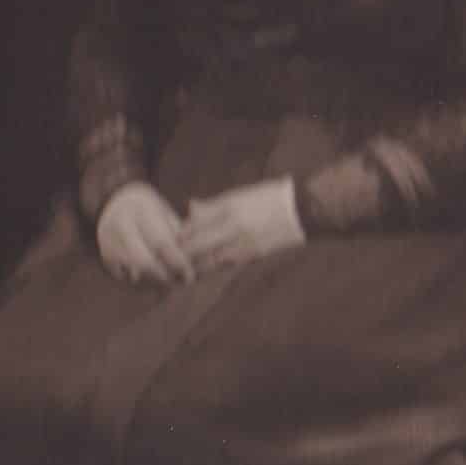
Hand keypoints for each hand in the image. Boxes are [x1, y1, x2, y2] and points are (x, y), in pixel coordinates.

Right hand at [95, 181, 193, 287]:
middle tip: (181, 281)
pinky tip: (152, 278)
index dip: (178, 262)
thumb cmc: (149, 209)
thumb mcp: (166, 213)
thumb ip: (180, 235)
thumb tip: (200, 262)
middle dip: (166, 276)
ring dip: (155, 281)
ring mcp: (108, 239)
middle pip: (144, 262)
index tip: (190, 274)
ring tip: (170, 281)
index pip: (161, 243)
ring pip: (134, 271)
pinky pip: (124, 276)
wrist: (114, 200)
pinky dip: (140, 281)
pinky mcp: (104, 253)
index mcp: (140, 209)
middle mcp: (120, 223)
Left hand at [180, 178, 305, 271]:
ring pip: (211, 261)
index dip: (178, 236)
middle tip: (169, 259)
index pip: (193, 226)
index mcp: (226, 209)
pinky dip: (214, 268)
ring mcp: (243, 245)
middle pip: (198, 248)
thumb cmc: (266, 198)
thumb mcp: (236, 195)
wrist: (300, 210)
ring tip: (183, 268)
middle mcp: (233, 228)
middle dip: (182, 255)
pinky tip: (205, 269)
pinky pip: (227, 264)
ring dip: (196, 266)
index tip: (165, 240)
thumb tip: (190, 207)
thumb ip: (212, 205)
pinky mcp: (253, 256)